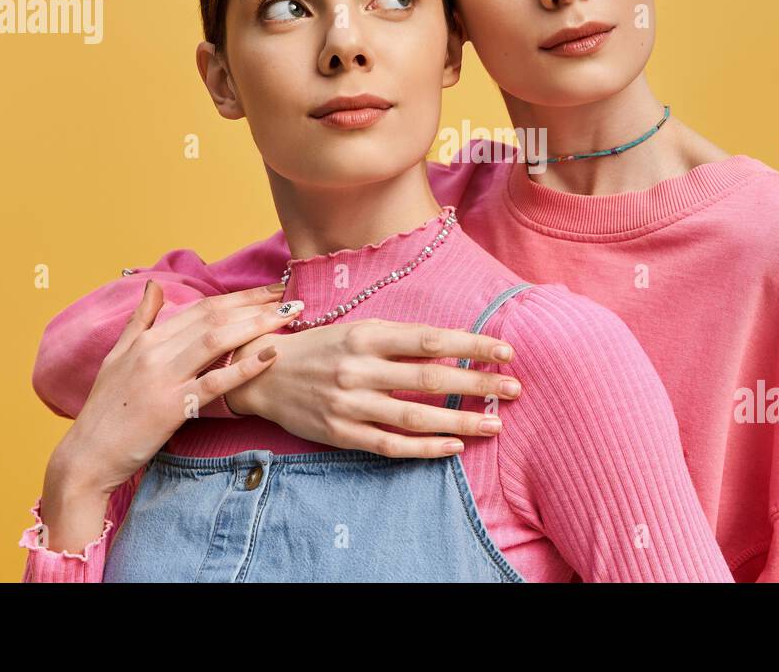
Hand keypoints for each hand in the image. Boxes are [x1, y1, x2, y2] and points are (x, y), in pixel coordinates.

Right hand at [47, 279, 301, 497]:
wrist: (87, 456)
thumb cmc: (106, 409)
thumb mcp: (117, 357)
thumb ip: (140, 321)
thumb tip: (153, 287)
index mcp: (147, 339)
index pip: (202, 308)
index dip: (239, 296)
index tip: (270, 290)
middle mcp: (154, 352)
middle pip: (214, 317)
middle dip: (255, 303)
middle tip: (291, 295)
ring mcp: (163, 379)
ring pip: (216, 341)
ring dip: (256, 324)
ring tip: (290, 316)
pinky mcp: (171, 408)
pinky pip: (214, 383)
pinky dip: (244, 368)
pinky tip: (271, 355)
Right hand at [225, 318, 521, 457]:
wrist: (263, 375)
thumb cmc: (321, 348)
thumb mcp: (358, 329)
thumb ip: (401, 339)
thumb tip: (455, 345)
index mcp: (367, 334)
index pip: (431, 339)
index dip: (472, 345)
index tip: (507, 352)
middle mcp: (359, 368)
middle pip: (431, 379)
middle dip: (478, 384)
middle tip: (515, 390)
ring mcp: (350, 404)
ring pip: (416, 417)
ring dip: (461, 421)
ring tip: (496, 424)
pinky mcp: (341, 434)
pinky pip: (392, 445)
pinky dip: (426, 449)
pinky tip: (455, 447)